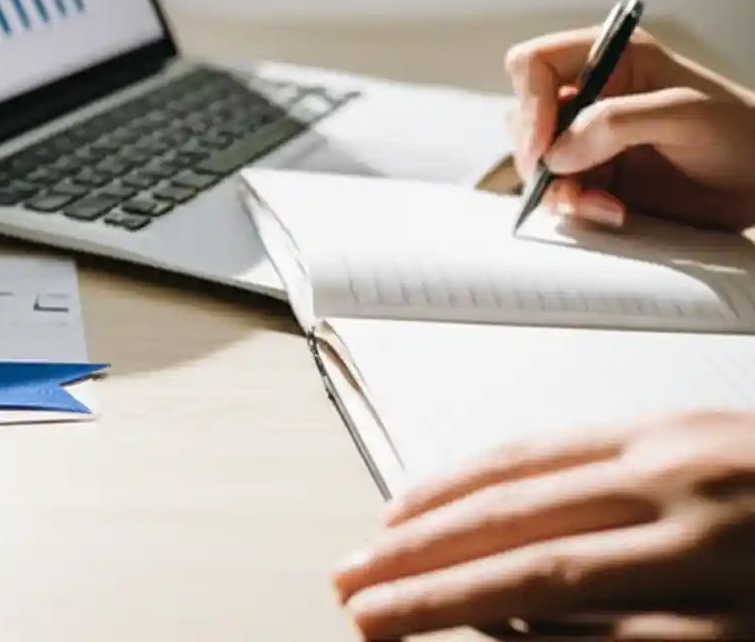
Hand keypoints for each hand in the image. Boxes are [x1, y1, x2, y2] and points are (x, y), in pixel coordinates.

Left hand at [332, 409, 754, 639]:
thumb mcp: (709, 451)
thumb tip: (512, 509)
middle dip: (412, 557)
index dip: (436, 495)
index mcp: (672, 439)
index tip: (379, 522)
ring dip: (448, 607)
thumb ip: (620, 475)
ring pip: (545, 590)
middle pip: (512, 526)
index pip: (521, 464)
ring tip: (377, 621)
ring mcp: (712, 574)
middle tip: (346, 581)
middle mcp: (684, 496)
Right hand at [506, 27, 754, 230]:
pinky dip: (576, 207)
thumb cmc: (742, 133)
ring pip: (536, 161)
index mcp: (610, 59)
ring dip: (557, 188)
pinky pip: (559, 193)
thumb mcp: (684, 115)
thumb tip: (555, 152)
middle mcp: (592, 96)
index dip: (529, 102)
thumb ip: (616, 123)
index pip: (534, 64)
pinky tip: (611, 213)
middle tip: (566, 182)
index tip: (545, 145)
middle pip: (524, 117)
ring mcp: (590, 140)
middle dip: (538, 155)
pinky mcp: (596, 178)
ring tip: (600, 205)